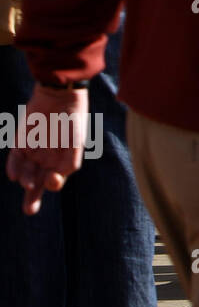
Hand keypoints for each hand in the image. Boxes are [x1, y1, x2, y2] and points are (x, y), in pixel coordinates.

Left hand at [5, 85, 88, 215]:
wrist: (60, 96)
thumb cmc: (73, 120)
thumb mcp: (76, 142)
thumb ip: (70, 162)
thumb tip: (58, 178)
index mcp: (62, 161)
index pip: (55, 180)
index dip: (53, 184)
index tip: (53, 179)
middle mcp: (46, 159)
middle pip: (37, 182)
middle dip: (33, 197)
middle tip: (29, 210)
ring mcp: (33, 151)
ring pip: (26, 172)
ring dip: (26, 180)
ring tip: (26, 184)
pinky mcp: (20, 142)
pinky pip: (15, 159)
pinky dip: (14, 168)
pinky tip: (15, 176)